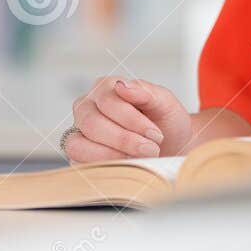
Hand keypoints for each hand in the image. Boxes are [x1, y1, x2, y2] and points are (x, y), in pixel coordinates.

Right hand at [65, 76, 194, 162]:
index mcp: (106, 87)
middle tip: (150, 149)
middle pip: (91, 123)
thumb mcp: (164, 102)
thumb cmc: (166, 123)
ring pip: (78, 144)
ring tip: (137, 158)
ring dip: (110, 155)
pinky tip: (124, 165)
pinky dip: (102, 166)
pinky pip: (77, 163)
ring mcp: (79, 132)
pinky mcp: (78, 156)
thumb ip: (145, 91)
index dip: (131, 119)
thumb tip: (121, 85)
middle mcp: (87, 107)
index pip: (107, 101)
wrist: (172, 148)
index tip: (154, 134)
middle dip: (123, 140)